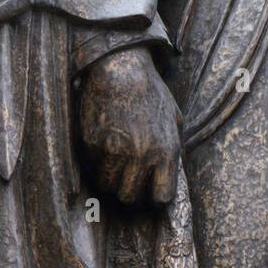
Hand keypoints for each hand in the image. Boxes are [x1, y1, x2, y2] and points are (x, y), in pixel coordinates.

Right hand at [78, 46, 181, 206]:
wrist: (121, 70)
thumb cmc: (150, 92)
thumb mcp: (174, 117)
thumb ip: (175, 147)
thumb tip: (174, 173)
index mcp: (166, 151)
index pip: (161, 196)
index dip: (155, 194)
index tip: (150, 188)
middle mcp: (141, 156)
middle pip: (130, 197)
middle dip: (129, 190)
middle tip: (128, 177)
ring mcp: (115, 153)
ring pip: (109, 187)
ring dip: (111, 180)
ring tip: (116, 163)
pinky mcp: (93, 147)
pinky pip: (93, 170)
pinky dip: (97, 166)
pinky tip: (104, 149)